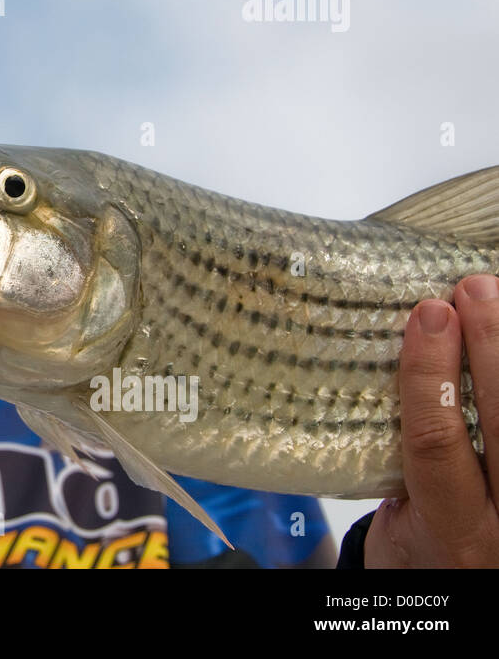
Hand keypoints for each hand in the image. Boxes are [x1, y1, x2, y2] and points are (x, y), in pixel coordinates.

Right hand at [365, 274, 498, 566]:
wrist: (462, 594)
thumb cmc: (419, 560)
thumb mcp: (396, 525)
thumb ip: (402, 466)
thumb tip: (400, 374)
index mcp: (454, 530)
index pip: (440, 444)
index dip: (432, 374)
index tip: (427, 316)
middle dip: (491, 345)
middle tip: (473, 291)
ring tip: (498, 298)